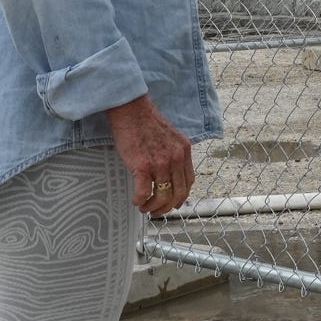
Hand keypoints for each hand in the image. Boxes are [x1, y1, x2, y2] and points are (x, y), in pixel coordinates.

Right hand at [105, 93, 194, 216]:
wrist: (131, 110)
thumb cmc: (145, 122)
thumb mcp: (169, 136)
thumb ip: (173, 153)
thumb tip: (170, 172)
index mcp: (184, 150)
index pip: (189, 181)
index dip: (181, 196)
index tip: (172, 203)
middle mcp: (175, 158)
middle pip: (178, 193)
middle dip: (167, 207)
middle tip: (156, 211)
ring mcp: (160, 163)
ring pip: (162, 196)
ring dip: (153, 207)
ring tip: (144, 208)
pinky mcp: (143, 166)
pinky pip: (144, 192)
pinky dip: (140, 201)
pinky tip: (136, 200)